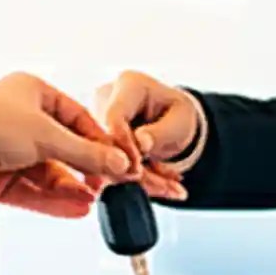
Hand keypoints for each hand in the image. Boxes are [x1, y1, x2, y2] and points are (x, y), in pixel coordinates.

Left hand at [0, 72, 132, 216]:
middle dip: (85, 169)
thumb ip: (87, 154)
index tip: (119, 160)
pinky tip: (75, 209)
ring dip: (70, 188)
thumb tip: (118, 164)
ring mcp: (5, 153)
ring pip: (47, 174)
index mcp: (30, 94)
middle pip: (63, 149)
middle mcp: (18, 121)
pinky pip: (32, 193)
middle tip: (108, 185)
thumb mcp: (48, 135)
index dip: (98, 141)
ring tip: (92, 202)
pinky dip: (53, 201)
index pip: (76, 118)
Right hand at [94, 71, 197, 200]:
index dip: (123, 144)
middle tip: (160, 187)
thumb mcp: (181, 121)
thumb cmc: (176, 116)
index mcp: (128, 85)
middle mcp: (106, 100)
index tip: (137, 168)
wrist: (170, 123)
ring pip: (104, 158)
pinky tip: (156, 187)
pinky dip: (130, 181)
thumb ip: (161, 131)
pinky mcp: (94, 143)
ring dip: (134, 180)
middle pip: (106, 141)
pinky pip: (106, 166)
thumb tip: (141, 144)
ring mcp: (96, 121)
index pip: (114, 115)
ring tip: (168, 189)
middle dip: (130, 170)